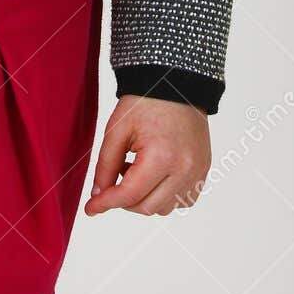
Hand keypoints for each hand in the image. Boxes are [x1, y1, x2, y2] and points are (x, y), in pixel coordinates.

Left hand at [84, 94, 210, 216]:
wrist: (175, 85)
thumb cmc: (145, 102)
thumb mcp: (117, 130)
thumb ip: (105, 165)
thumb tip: (98, 194)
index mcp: (161, 157)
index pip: (130, 194)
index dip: (106, 203)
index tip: (90, 208)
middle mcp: (184, 169)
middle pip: (147, 207)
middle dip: (124, 201)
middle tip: (112, 181)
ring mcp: (197, 172)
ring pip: (165, 208)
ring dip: (144, 198)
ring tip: (135, 170)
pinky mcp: (203, 171)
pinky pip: (183, 200)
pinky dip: (165, 196)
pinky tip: (153, 176)